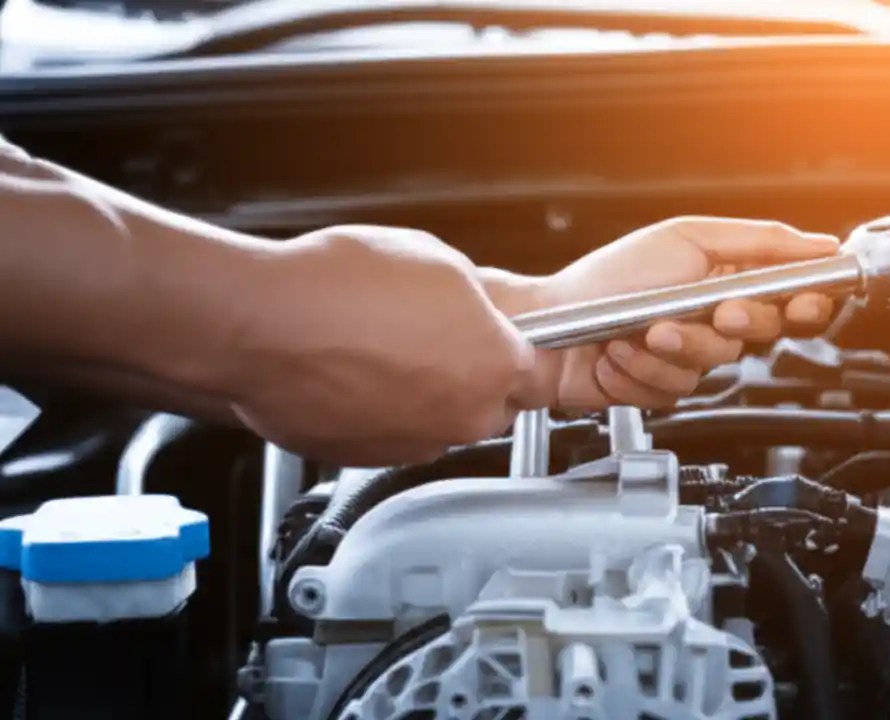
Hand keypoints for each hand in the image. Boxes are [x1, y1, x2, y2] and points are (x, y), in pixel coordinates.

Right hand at [226, 226, 535, 464]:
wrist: (262, 324)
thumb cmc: (339, 288)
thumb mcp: (437, 261)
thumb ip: (475, 298)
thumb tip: (479, 309)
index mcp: (495, 365)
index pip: (540, 376)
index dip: (522, 354)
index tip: (508, 342)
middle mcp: (463, 416)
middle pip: (493, 404)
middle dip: (473, 375)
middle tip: (434, 336)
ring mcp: (416, 443)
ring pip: (441, 421)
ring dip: (425, 394)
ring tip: (382, 349)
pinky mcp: (370, 458)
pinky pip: (394, 435)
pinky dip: (382, 411)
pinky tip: (355, 371)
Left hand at [524, 217, 839, 409]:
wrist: (553, 324)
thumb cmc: (609, 278)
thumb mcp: (688, 238)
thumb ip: (759, 241)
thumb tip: (818, 245)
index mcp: (728, 279)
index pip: (791, 296)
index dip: (807, 302)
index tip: (804, 301)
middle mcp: (714, 320)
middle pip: (764, 334)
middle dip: (739, 323)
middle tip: (720, 313)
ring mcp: (690, 357)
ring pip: (717, 365)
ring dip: (677, 345)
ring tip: (643, 330)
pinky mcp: (664, 388)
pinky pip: (678, 389)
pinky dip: (643, 370)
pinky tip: (621, 353)